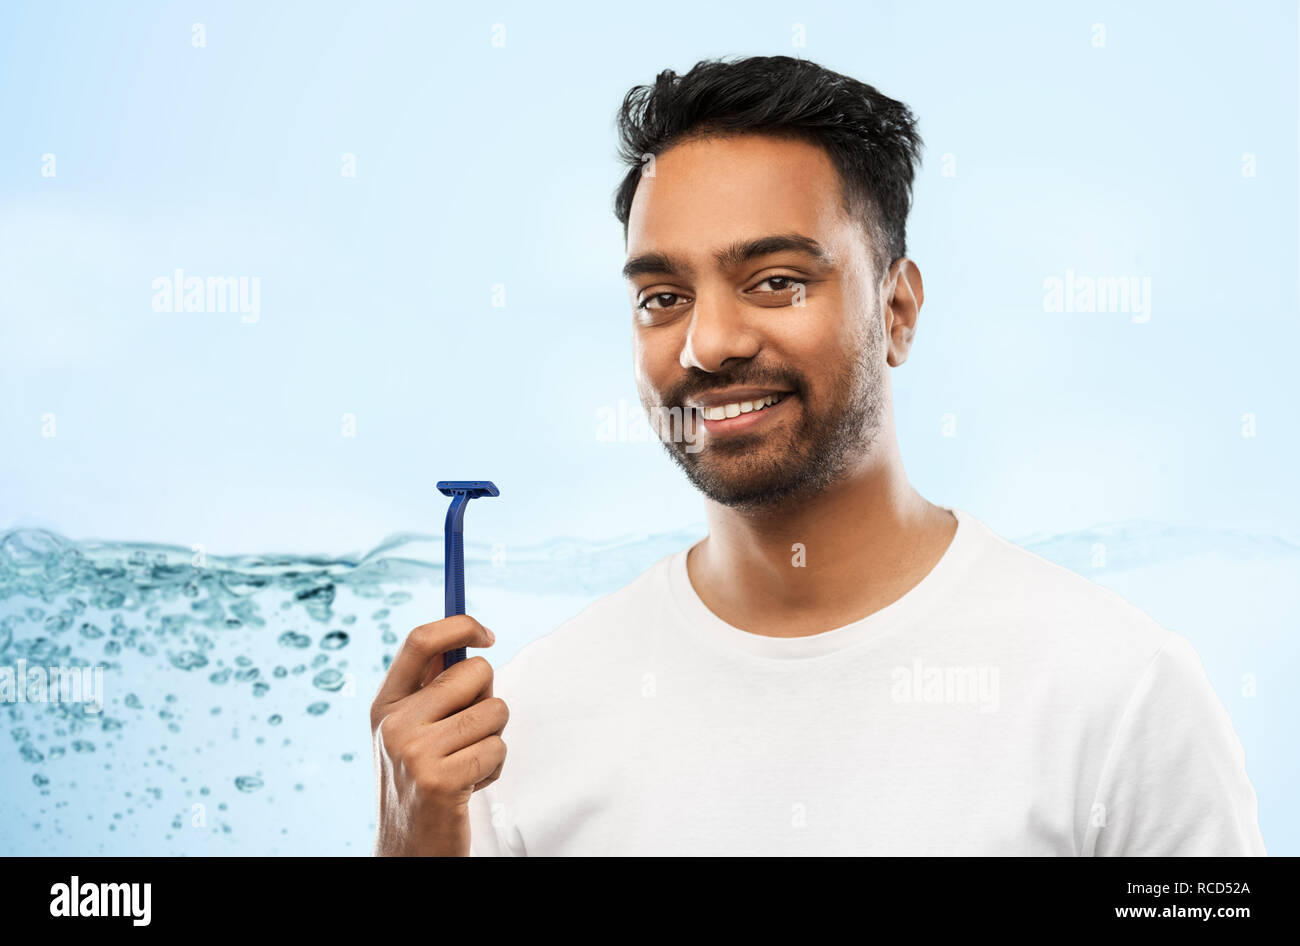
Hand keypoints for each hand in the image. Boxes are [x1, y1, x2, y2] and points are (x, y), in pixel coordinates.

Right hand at [370, 614, 508, 855]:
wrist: (409, 848)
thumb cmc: (424, 781)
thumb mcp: (412, 731)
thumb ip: (434, 688)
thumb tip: (471, 636)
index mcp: (386, 704)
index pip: (420, 641)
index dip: (460, 625)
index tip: (488, 635)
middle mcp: (394, 723)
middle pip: (475, 671)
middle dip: (488, 697)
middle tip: (470, 731)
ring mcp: (414, 750)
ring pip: (495, 710)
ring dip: (493, 738)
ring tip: (467, 763)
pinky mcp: (440, 779)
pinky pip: (498, 747)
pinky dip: (494, 766)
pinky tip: (469, 786)